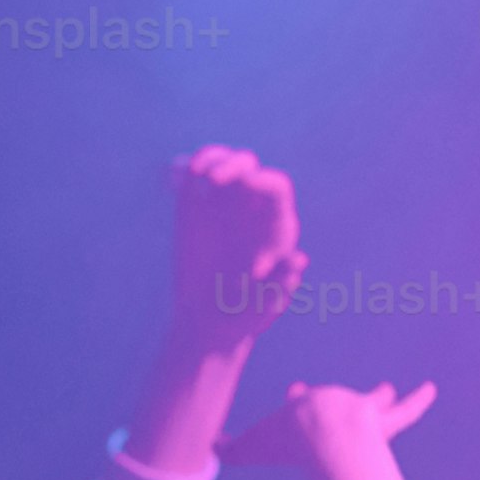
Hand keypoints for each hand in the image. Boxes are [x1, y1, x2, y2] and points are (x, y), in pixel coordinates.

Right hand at [169, 146, 305, 339]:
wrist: (209, 320)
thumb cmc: (245, 316)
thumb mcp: (265, 304)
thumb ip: (282, 282)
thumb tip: (300, 259)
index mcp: (276, 225)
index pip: (276, 188)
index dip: (263, 182)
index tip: (245, 186)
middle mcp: (252, 208)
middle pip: (248, 167)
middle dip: (233, 166)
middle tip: (213, 181)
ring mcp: (223, 205)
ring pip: (222, 164)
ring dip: (212, 159)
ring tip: (197, 172)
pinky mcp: (194, 208)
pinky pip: (195, 176)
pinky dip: (190, 167)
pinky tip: (179, 176)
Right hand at [240, 376, 435, 470]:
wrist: (320, 431)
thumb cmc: (286, 440)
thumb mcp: (252, 447)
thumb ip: (232, 450)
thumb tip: (211, 449)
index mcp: (303, 407)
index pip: (299, 402)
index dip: (295, 402)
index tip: (294, 390)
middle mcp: (333, 402)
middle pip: (336, 399)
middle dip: (335, 399)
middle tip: (335, 392)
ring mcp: (360, 412)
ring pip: (375, 403)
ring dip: (382, 399)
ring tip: (392, 389)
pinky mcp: (383, 423)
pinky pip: (406, 410)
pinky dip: (418, 401)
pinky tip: (432, 389)